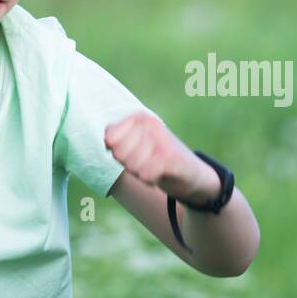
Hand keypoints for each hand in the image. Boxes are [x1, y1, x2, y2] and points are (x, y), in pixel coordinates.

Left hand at [104, 111, 220, 202]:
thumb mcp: (134, 143)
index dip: (118, 153)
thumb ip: (115, 140)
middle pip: (119, 154)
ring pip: (131, 165)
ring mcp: (160, 139)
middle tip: (145, 162)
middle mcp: (149, 123)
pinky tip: (160, 174)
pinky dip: (150, 180)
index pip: (110, 140)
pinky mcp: (170, 157)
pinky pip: (145, 175)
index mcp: (138, 117)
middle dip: (129, 164)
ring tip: (153, 167)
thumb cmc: (155, 158)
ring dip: (140, 173)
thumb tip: (106, 142)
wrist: (190, 172)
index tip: (133, 153)